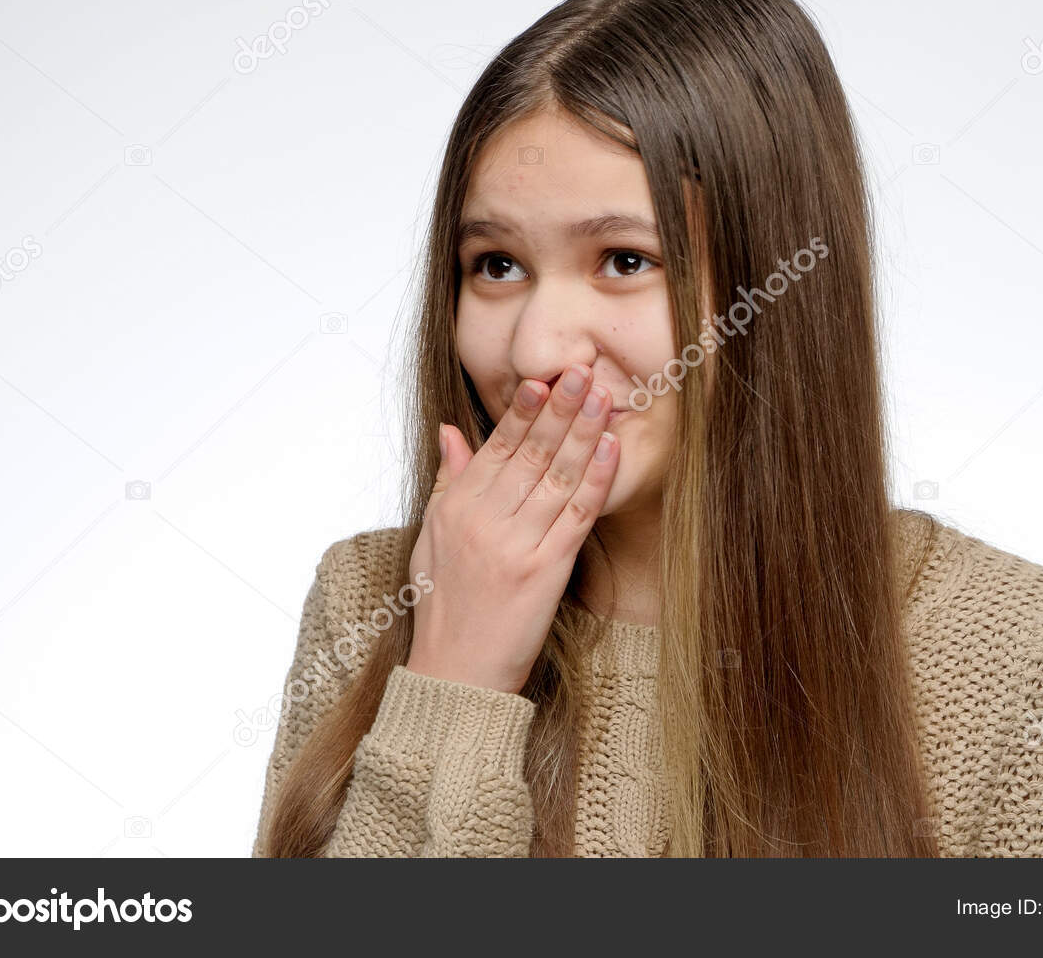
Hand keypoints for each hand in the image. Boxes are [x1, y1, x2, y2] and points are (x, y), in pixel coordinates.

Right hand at [404, 363, 620, 693]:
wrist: (456, 672)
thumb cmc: (444, 606)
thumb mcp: (431, 538)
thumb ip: (447, 480)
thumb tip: (451, 430)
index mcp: (457, 509)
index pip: (496, 447)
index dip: (523, 411)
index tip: (543, 377)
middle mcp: (486, 521)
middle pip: (531, 453)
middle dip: (559, 408)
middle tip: (583, 371)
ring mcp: (517, 545)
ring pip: (557, 476)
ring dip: (584, 432)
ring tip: (604, 398)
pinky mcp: (546, 571)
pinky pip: (577, 515)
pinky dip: (596, 478)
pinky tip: (611, 449)